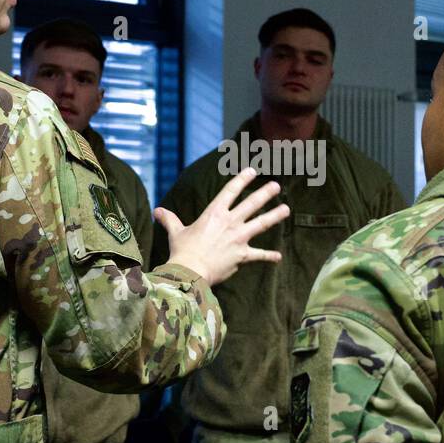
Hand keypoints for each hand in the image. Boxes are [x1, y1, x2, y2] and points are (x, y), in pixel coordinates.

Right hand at [155, 167, 289, 285]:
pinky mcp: (242, 255)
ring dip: (275, 216)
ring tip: (286, 209)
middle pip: (251, 204)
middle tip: (276, 186)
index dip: (242, 180)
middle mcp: (229, 223)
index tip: (252, 171)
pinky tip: (278, 256)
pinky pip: (259, 255)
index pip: (230, 191)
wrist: (190, 271)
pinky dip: (268, 256)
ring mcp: (238, 238)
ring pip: (261, 224)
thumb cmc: (182, 251)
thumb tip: (157, 211)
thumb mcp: (175, 232)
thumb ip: (169, 219)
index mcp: (214, 214)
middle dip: (265, 193)